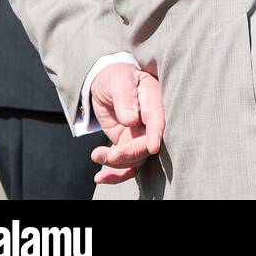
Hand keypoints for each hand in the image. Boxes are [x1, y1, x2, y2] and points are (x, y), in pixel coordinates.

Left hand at [89, 62, 164, 184]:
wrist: (106, 85)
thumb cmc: (116, 78)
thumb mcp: (119, 81)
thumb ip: (125, 98)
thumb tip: (131, 120)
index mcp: (154, 100)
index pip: (158, 118)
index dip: (156, 133)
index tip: (153, 147)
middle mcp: (151, 121)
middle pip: (148, 143)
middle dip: (130, 153)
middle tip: (110, 155)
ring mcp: (141, 135)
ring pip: (137, 158)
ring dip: (118, 164)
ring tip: (97, 155)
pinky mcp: (129, 145)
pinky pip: (127, 165)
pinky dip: (115, 174)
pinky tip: (100, 177)